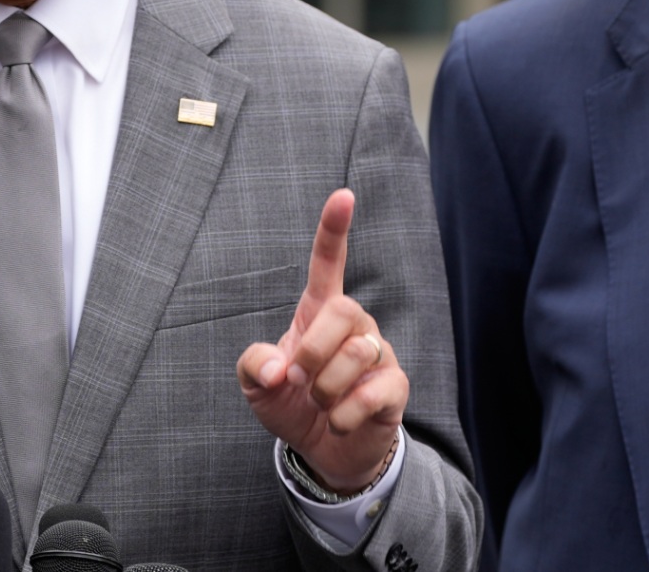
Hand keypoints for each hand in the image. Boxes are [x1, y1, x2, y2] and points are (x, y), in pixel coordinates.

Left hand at [237, 189, 406, 492]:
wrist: (323, 451)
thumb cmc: (291, 403)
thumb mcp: (256, 385)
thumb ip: (253, 365)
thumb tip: (277, 367)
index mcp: (319, 313)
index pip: (328, 263)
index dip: (334, 230)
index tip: (343, 196)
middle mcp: (354, 326)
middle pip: (344, 309)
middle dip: (314, 350)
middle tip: (299, 379)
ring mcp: (378, 355)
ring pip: (357, 353)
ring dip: (325, 388)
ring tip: (320, 404)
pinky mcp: (395, 387)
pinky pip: (373, 391)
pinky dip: (344, 414)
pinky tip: (338, 422)